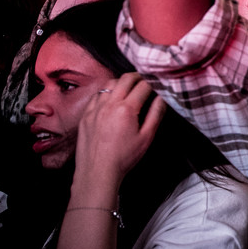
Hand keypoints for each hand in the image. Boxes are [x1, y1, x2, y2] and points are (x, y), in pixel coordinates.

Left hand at [73, 73, 165, 190]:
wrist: (97, 171)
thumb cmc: (123, 157)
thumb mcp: (147, 137)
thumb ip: (156, 114)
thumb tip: (162, 98)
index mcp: (126, 109)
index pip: (143, 86)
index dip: (153, 82)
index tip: (157, 83)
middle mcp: (109, 105)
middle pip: (125, 79)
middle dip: (138, 77)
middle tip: (145, 80)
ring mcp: (95, 109)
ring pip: (109, 84)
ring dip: (121, 83)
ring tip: (128, 89)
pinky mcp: (85, 115)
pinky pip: (96, 95)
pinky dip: (106, 93)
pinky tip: (111, 99)